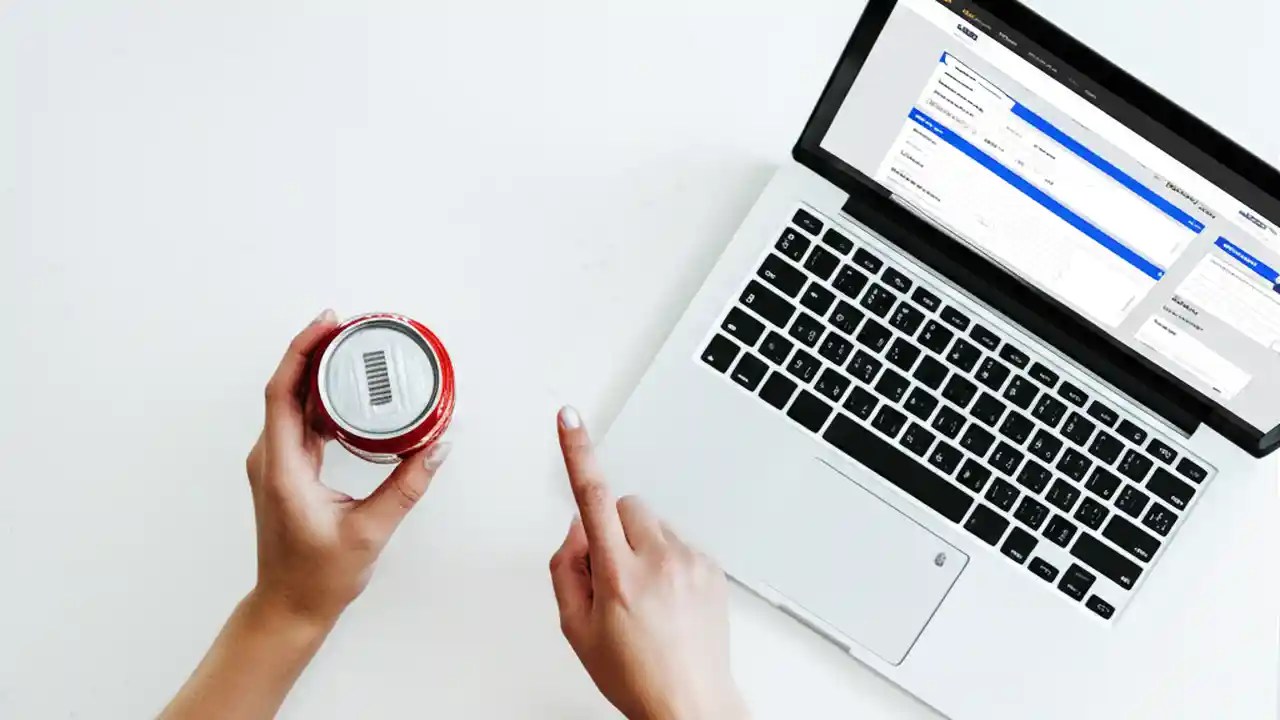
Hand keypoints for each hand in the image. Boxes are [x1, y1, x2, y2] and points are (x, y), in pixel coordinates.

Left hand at [245, 309, 450, 625]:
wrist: (289, 607)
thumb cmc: (317, 578)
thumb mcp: (370, 531)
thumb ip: (407, 485)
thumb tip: (437, 446)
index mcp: (283, 468)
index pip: (283, 392)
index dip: (302, 351)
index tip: (328, 324)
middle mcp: (272, 458)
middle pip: (287, 387)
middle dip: (315, 350)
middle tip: (350, 326)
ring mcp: (276, 463)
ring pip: (292, 402)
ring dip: (318, 372)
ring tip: (352, 349)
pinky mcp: (287, 469)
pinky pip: (301, 421)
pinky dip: (322, 399)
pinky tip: (347, 392)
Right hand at [549, 407, 747, 719]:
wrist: (690, 703)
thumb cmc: (634, 674)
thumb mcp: (576, 628)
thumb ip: (565, 569)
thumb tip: (577, 530)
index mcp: (619, 574)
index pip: (592, 497)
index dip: (578, 452)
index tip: (570, 420)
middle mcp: (659, 561)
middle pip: (625, 504)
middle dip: (612, 526)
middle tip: (612, 571)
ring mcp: (691, 562)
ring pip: (653, 524)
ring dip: (642, 545)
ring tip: (644, 596)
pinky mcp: (712, 567)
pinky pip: (679, 543)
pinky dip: (668, 561)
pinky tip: (667, 600)